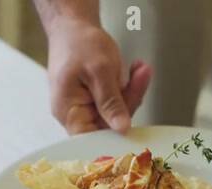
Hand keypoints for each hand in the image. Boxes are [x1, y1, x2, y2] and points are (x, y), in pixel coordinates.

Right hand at [46, 17, 152, 133]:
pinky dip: (128, 87)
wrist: (73, 26)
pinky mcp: (96, 101)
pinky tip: (135, 71)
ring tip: (140, 69)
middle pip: (108, 125)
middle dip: (129, 101)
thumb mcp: (99, 70)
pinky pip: (116, 102)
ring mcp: (86, 109)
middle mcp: (75, 115)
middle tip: (142, 76)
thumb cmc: (79, 43)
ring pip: (116, 113)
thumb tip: (122, 128)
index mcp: (69, 112)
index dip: (114, 138)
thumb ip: (111, 101)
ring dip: (132, 91)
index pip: (92, 140)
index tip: (135, 125)